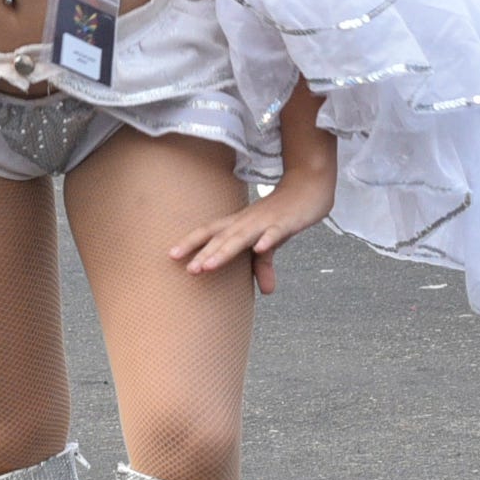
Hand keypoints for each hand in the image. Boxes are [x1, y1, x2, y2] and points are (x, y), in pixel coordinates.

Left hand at [170, 156, 335, 295]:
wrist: (308, 187)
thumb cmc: (282, 214)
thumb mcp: (270, 242)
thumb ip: (263, 264)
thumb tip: (267, 291)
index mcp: (238, 224)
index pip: (210, 233)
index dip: (191, 243)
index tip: (171, 256)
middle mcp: (246, 221)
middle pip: (221, 238)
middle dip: (204, 253)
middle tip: (188, 270)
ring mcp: (265, 221)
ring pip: (241, 237)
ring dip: (224, 251)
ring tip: (208, 265)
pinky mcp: (285, 222)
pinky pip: (275, 232)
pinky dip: (267, 239)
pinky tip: (260, 248)